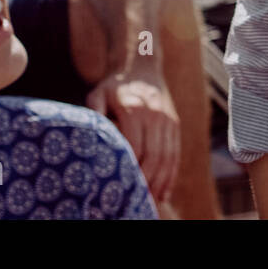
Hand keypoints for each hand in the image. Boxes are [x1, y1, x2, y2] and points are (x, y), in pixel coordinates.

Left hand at [86, 68, 179, 203]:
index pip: (135, 145)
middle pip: (154, 155)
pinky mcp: (174, 124)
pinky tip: (164, 191)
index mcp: (134, 108)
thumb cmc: (115, 84)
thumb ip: (94, 112)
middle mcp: (154, 114)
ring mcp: (167, 120)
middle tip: (136, 200)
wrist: (142, 66)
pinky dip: (171, 174)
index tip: (122, 186)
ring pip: (167, 157)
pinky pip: (175, 153)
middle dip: (146, 180)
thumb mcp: (98, 92)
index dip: (131, 167)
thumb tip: (91, 137)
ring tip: (151, 201)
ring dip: (160, 182)